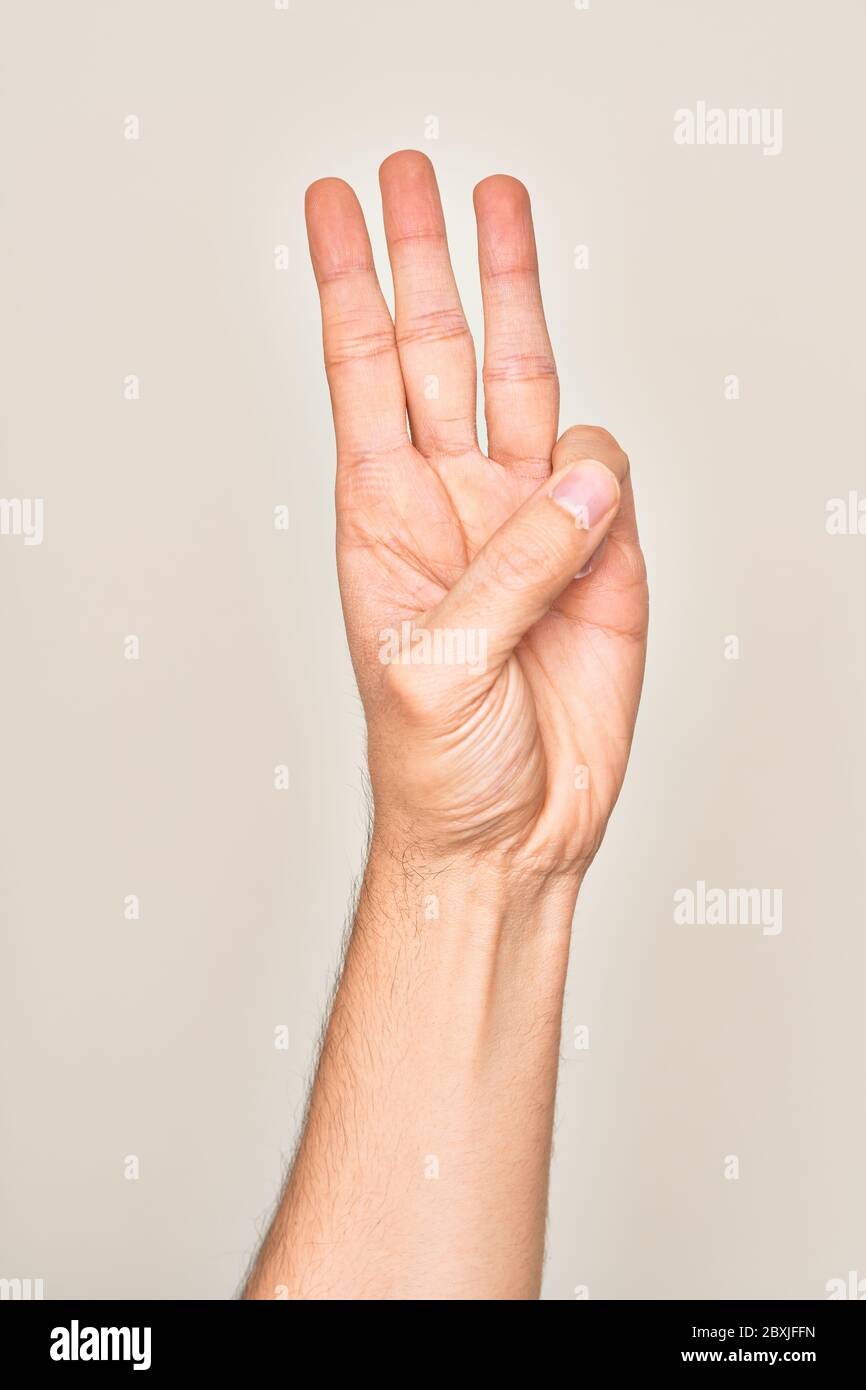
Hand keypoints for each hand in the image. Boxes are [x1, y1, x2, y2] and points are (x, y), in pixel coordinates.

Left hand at [305, 151, 647, 881]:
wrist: (511, 835)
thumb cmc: (438, 767)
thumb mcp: (435, 668)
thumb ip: (507, 567)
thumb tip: (579, 480)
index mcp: (382, 521)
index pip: (362, 377)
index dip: (348, 286)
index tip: (335, 210)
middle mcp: (452, 504)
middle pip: (436, 350)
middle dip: (425, 257)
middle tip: (414, 174)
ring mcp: (527, 524)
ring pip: (522, 378)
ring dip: (513, 293)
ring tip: (504, 209)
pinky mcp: (600, 556)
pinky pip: (607, 471)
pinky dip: (602, 463)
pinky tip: (590, 495)